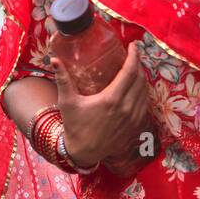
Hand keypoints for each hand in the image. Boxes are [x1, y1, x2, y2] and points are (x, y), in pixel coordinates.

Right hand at [50, 40, 154, 170]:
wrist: (84, 152)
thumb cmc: (75, 126)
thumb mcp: (67, 102)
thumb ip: (63, 79)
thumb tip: (54, 59)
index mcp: (111, 99)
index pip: (129, 72)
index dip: (134, 56)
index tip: (134, 45)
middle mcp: (126, 108)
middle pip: (140, 79)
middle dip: (138, 64)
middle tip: (133, 55)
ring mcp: (133, 118)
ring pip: (144, 91)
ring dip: (142, 78)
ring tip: (135, 68)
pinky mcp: (135, 126)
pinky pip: (144, 104)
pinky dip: (143, 92)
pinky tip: (137, 88)